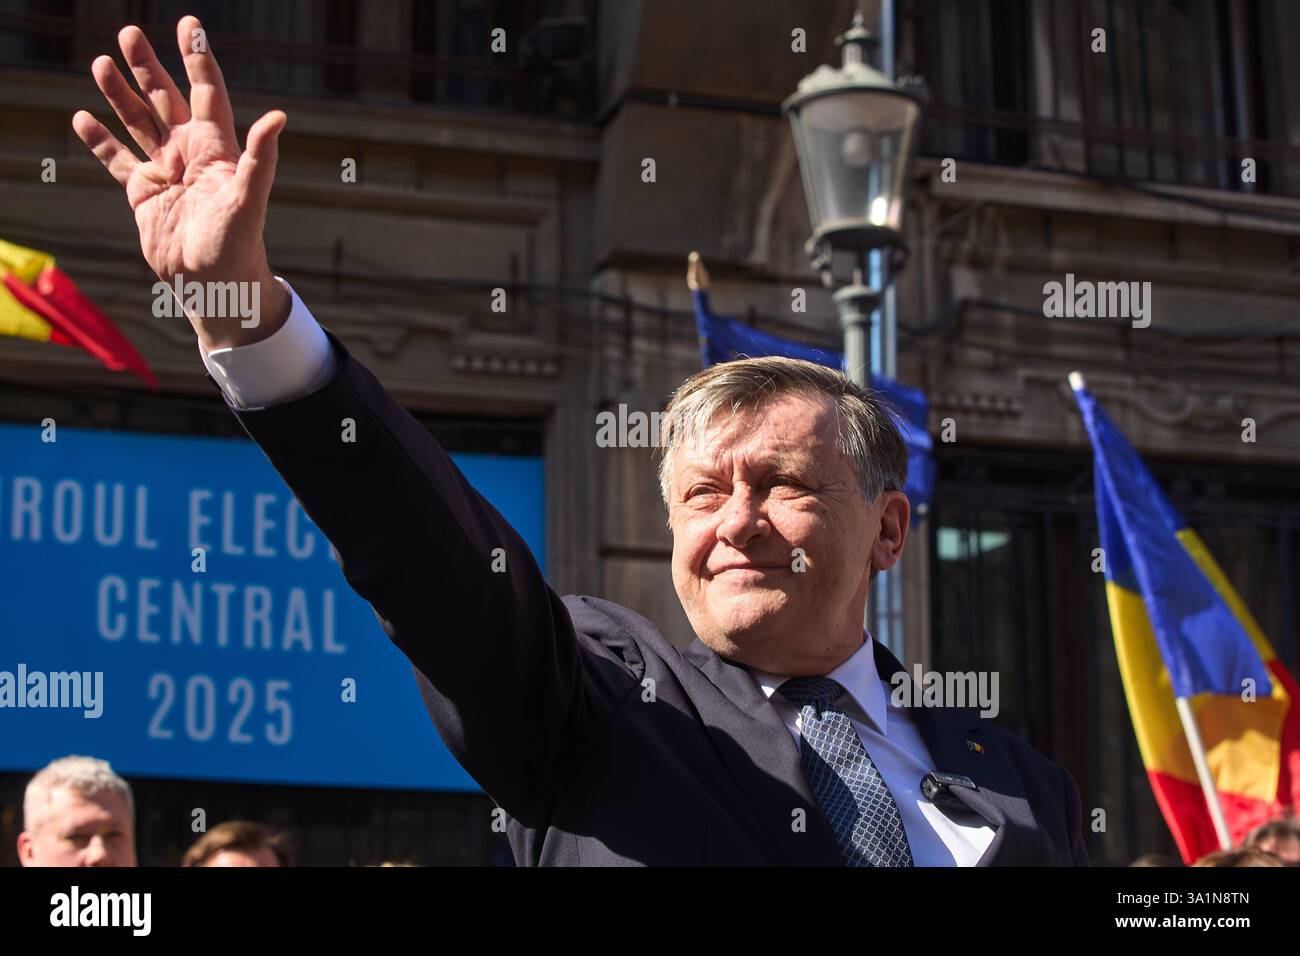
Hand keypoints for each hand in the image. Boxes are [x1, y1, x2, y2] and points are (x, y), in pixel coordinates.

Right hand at [72, 15, 289, 351]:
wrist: (214, 285)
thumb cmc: (238, 244)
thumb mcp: (248, 198)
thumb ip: (260, 157)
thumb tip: (278, 117)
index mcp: (216, 149)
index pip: (206, 93)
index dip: (197, 60)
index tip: (189, 26)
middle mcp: (189, 154)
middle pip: (165, 99)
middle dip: (148, 67)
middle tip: (127, 33)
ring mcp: (164, 172)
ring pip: (138, 123)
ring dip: (120, 94)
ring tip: (99, 64)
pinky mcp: (142, 194)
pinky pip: (117, 160)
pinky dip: (99, 140)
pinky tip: (82, 118)